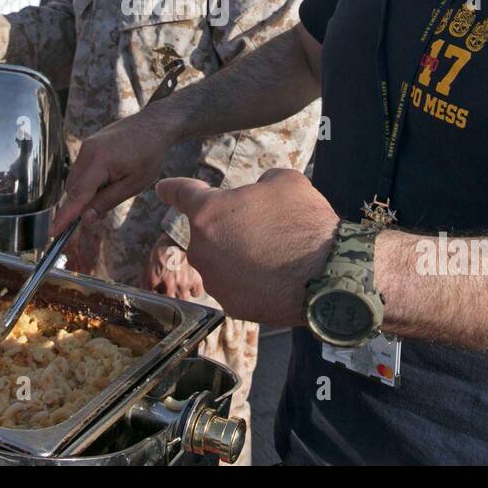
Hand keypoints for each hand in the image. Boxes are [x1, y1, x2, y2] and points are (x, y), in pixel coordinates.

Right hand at [50, 108, 181, 234]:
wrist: (153, 124)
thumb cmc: (149, 154)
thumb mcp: (134, 184)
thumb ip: (107, 201)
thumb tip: (85, 218)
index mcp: (100, 162)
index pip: (77, 195)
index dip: (64, 216)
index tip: (52, 232)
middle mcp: (87, 152)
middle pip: (73, 189)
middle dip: (81, 204)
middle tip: (103, 210)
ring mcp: (86, 146)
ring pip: (76, 180)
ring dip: (86, 192)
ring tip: (115, 185)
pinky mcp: (88, 144)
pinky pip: (81, 169)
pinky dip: (89, 181)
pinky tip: (110, 177)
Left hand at [143, 236, 203, 299]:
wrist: (177, 238)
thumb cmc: (162, 250)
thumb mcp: (149, 264)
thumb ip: (147, 280)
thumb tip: (147, 291)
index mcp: (155, 280)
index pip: (153, 297)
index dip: (156, 298)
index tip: (158, 296)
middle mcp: (169, 284)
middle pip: (170, 302)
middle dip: (169, 299)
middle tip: (170, 293)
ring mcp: (184, 282)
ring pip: (184, 300)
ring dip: (181, 296)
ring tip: (180, 290)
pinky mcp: (195, 279)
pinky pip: (196, 292)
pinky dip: (193, 291)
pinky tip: (190, 286)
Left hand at [154, 168, 339, 325]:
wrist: (326, 276)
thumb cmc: (304, 222)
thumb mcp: (285, 181)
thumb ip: (260, 184)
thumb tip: (259, 193)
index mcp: (208, 212)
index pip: (181, 194)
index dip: (172, 189)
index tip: (162, 189)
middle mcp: (201, 248)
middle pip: (208, 233)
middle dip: (228, 229)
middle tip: (264, 228)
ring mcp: (214, 280)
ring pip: (221, 261)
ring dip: (238, 256)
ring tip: (275, 254)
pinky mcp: (230, 305)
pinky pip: (235, 286)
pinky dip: (249, 281)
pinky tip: (275, 277)